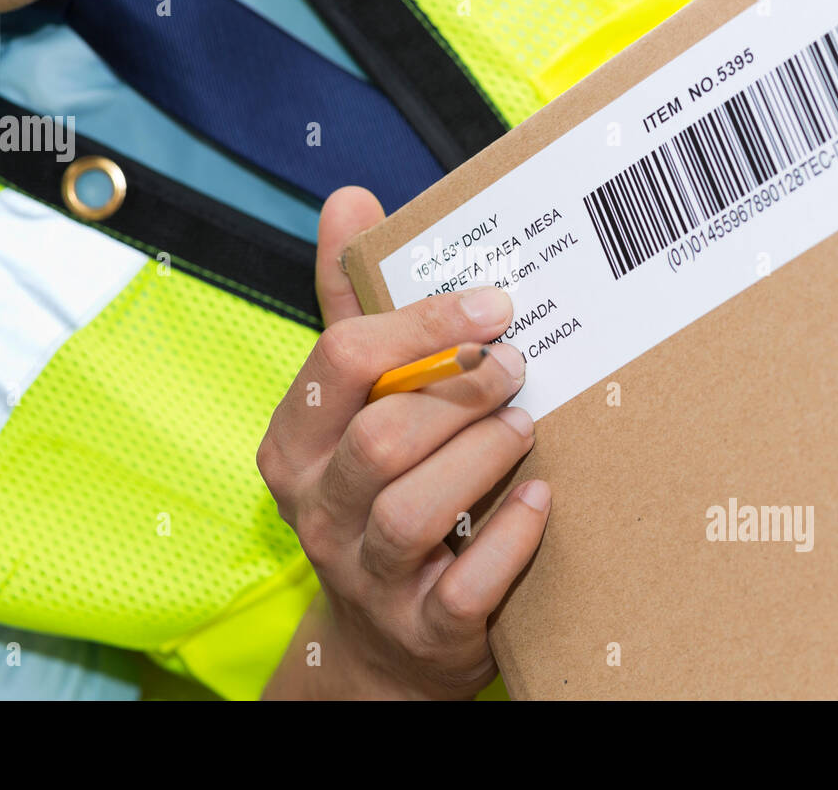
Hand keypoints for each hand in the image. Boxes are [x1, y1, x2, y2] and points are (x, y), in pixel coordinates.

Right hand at [259, 187, 549, 698]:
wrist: (387, 638)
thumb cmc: (378, 489)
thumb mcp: (355, 401)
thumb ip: (353, 307)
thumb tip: (348, 199)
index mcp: (296, 442)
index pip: (343, 362)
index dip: (424, 325)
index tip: (494, 304)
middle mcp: (319, 509)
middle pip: (380, 436)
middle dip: (460, 391)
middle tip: (520, 365)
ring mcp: (366, 576)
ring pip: (412, 509)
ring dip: (480, 456)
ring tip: (525, 425)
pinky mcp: (421, 629)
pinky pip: (464, 587)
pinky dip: (509, 538)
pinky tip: (541, 499)